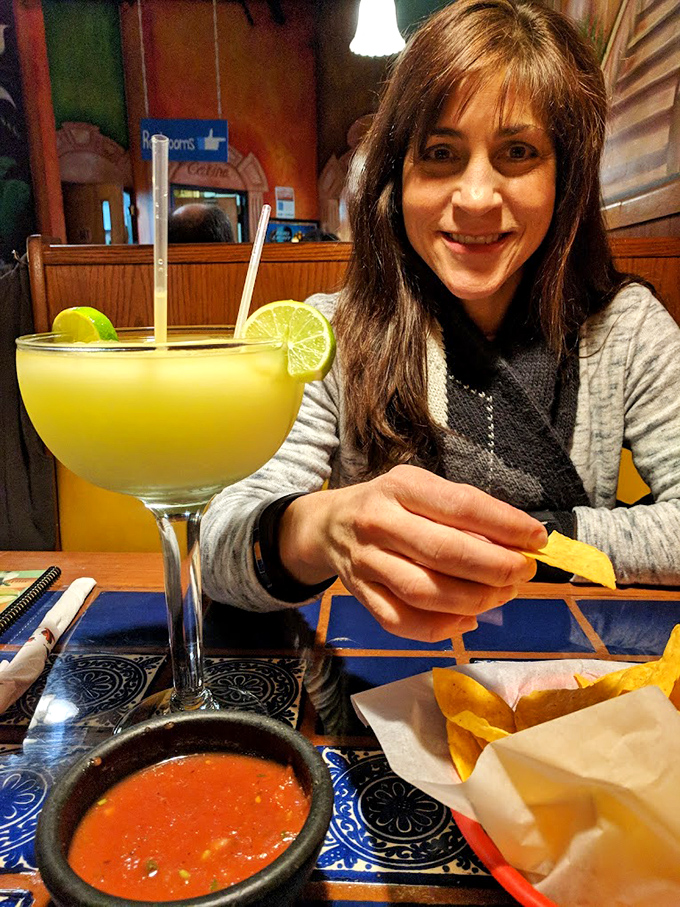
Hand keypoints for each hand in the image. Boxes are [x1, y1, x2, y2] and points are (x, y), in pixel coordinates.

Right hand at [278, 464, 547, 641]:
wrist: (328, 524)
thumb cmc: (389, 503)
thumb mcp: (420, 488)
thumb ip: (461, 510)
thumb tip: (517, 542)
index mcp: (400, 486)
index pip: (461, 506)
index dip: (505, 525)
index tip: (537, 539)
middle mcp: (379, 522)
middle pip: (444, 553)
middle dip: (495, 568)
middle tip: (523, 572)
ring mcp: (366, 562)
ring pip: (425, 592)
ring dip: (474, 600)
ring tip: (501, 595)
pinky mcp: (360, 595)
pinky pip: (401, 622)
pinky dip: (441, 628)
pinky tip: (467, 620)